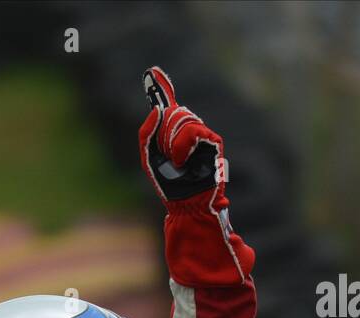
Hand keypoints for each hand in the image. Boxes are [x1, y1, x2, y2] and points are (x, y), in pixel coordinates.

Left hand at [138, 66, 253, 285]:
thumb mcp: (149, 158)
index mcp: (171, 134)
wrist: (186, 205)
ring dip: (172, 143)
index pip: (167, 106)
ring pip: (181, 120)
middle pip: (172, 112)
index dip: (160, 87)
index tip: (152, 71)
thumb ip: (147, 133)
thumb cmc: (169, 186)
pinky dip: (182, 145)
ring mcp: (201, 135)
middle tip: (167, 156)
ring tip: (176, 162)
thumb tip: (157, 109)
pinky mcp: (212, 142)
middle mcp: (188, 131)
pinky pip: (192, 131)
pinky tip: (182, 160)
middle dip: (163, 132)